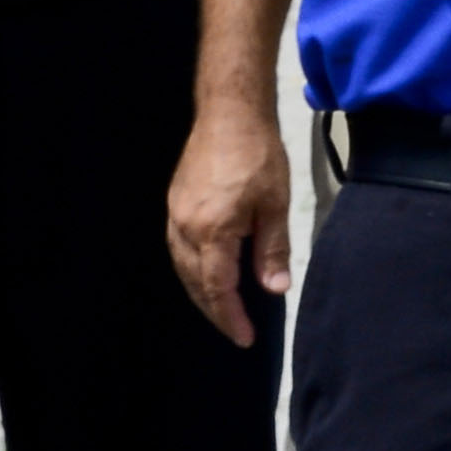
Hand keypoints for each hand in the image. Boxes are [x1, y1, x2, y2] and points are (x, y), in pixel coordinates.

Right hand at [166, 93, 298, 346]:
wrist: (230, 112)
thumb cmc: (258, 155)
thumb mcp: (275, 204)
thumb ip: (272, 249)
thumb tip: (275, 289)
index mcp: (211, 231)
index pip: (217, 288)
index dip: (230, 317)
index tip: (245, 337)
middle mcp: (186, 227)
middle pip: (195, 282)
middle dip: (214, 310)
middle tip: (235, 329)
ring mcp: (176, 214)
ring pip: (183, 267)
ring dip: (201, 291)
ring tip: (222, 308)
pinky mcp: (175, 202)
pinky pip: (179, 248)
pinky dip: (193, 268)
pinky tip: (208, 271)